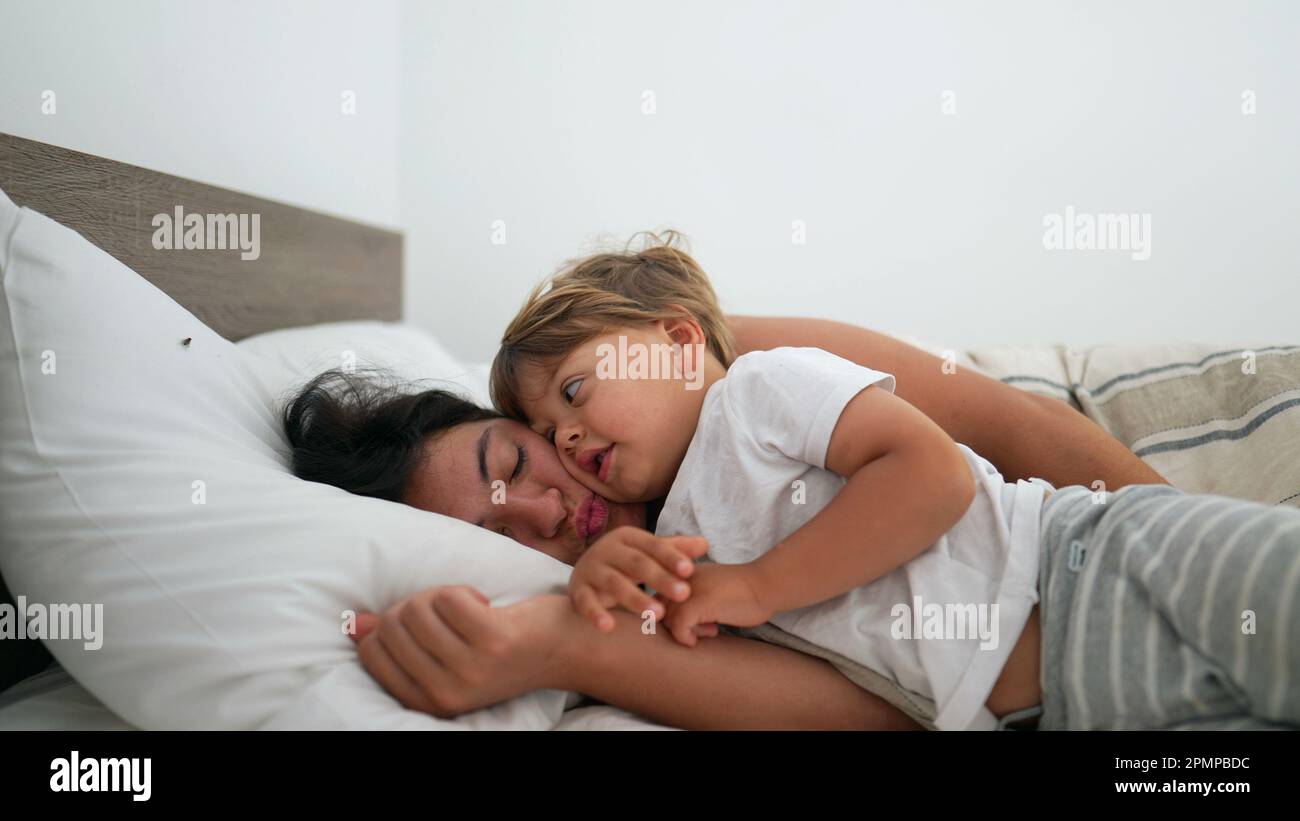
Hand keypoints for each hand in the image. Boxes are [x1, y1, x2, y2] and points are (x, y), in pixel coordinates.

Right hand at [350, 586, 572, 717]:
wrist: (562, 648)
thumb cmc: (500, 650)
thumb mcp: (447, 657)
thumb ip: (400, 644)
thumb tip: (355, 625)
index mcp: (429, 702)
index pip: (371, 654)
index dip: (388, 626)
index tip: (424, 627)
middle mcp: (445, 692)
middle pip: (391, 626)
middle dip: (413, 605)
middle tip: (447, 610)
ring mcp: (470, 668)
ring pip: (417, 608)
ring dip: (439, 595)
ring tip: (466, 608)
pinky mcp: (492, 640)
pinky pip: (448, 596)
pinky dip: (462, 590)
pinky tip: (483, 604)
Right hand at [569, 526, 708, 631]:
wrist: (585, 572)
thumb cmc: (627, 564)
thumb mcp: (648, 553)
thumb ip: (675, 549)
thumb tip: (705, 544)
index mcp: (628, 537)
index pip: (652, 545)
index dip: (671, 557)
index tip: (690, 570)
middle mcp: (607, 549)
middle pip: (636, 564)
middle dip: (660, 578)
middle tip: (684, 594)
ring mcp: (591, 569)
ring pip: (614, 583)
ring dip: (636, 598)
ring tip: (658, 614)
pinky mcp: (578, 590)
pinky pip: (585, 602)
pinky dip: (595, 614)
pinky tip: (609, 627)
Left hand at [662, 563, 772, 646]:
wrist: (766, 585)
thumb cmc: (743, 592)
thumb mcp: (710, 589)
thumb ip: (690, 597)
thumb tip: (670, 621)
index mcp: (683, 570)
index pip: (659, 595)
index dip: (672, 613)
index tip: (694, 621)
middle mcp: (681, 575)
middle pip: (660, 608)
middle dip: (678, 624)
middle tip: (704, 627)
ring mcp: (689, 589)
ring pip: (668, 618)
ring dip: (685, 632)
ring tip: (709, 630)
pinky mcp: (699, 603)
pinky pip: (678, 626)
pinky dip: (687, 637)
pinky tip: (707, 635)